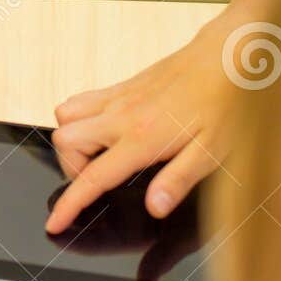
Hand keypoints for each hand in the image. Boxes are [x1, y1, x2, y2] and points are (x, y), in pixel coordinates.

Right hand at [47, 18, 232, 232]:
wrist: (226, 57)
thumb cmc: (225, 105)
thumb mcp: (212, 153)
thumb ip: (178, 181)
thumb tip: (155, 208)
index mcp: (143, 139)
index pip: (93, 177)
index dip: (70, 204)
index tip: (54, 222)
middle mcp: (122, 116)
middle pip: (65, 142)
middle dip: (70, 169)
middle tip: (95, 181)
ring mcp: (118, 98)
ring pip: (65, 116)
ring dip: (72, 140)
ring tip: (98, 156)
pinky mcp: (121, 86)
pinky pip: (81, 100)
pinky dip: (80, 118)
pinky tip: (106, 131)